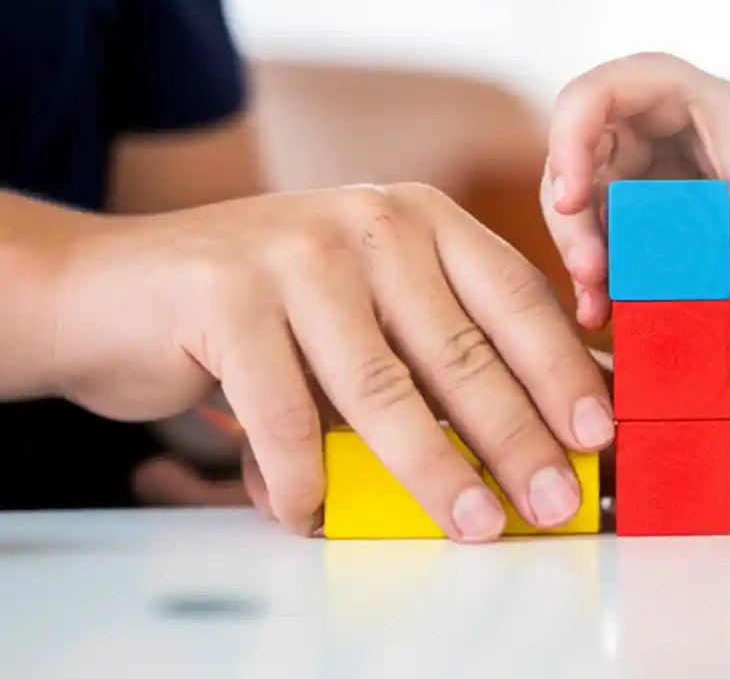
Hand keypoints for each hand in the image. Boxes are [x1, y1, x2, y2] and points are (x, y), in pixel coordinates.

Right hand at [49, 183, 613, 540]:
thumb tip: (533, 437)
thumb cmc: (267, 311)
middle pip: (463, 349)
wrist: (117, 288)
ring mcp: (296, 251)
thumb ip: (436, 352)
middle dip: (518, 438)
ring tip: (475, 525)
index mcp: (422, 218)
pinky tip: (314, 515)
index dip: (562, 372)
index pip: (516, 299)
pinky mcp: (224, 294)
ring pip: (384, 386)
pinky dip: (303, 478)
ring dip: (435, 471)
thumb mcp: (367, 310)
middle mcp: (370, 220)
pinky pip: (284, 413)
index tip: (599, 436)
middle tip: (554, 500)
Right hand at [543, 52, 729, 327]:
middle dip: (573, 225)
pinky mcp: (615, 206)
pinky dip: (602, 276)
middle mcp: (617, 125)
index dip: (567, 146)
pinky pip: (598, 240)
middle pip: (568, 166)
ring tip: (598, 307)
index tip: (571, 200)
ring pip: (574, 212)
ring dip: (582, 259)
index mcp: (650, 86)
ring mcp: (611, 167)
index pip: (585, 99)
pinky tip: (607, 312)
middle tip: (590, 272)